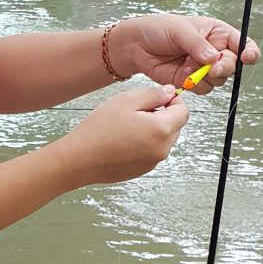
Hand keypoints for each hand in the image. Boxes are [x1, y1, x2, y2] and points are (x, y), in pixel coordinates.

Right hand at [57, 86, 188, 186]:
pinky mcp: (143, 170)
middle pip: (175, 126)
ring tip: (126, 126)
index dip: (174, 101)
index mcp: (161, 130)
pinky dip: (143, 143)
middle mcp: (162, 149)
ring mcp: (153, 162)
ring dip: (153, 129)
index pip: (183, 112)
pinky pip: (151, 151)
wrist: (79, 160)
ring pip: (163, 139)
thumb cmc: (99, 129)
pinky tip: (122, 140)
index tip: (158, 97)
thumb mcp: (126, 100)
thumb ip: (153, 94)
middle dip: (163, 115)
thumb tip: (170, 93)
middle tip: (137, 111)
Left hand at [111, 14, 259, 91]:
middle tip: (211, 66)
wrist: (135, 47)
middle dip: (224, 67)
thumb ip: (198, 44)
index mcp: (216, 33)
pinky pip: (203, 88)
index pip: (241, 43)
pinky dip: (195, 84)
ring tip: (188, 64)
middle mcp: (213, 51)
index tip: (247, 57)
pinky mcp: (191, 81)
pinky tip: (182, 73)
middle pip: (233, 65)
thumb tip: (213, 57)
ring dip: (206, 76)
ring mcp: (203, 68)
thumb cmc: (157, 29)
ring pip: (219, 80)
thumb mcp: (179, 29)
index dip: (249, 51)